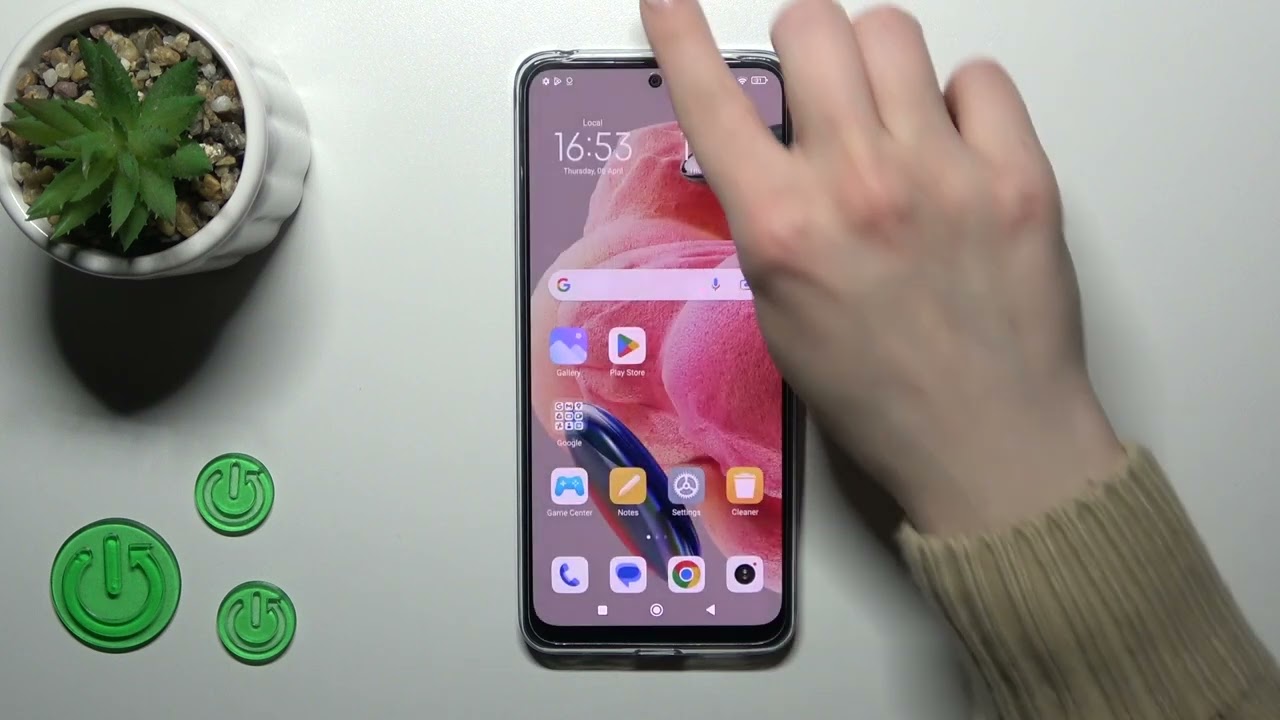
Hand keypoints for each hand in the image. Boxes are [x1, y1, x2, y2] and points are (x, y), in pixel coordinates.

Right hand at [641, 0, 1125, 534]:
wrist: (987, 441)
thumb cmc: (880, 394)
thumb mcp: (780, 312)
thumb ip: (770, 217)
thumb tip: (772, 146)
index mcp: (782, 228)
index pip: (711, 99)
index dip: (679, 36)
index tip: (667, 0)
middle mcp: (856, 185)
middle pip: (813, 24)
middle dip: (804, 39)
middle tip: (818, 76)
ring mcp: (941, 173)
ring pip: (892, 31)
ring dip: (878, 59)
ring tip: (891, 111)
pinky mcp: (1016, 175)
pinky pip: (979, 77)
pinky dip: (961, 99)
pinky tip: (955, 146)